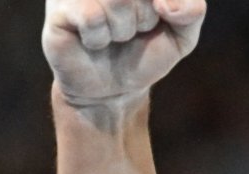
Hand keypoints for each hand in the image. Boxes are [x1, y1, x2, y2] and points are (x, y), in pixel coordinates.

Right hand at [43, 0, 205, 105]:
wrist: (113, 89)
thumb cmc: (145, 53)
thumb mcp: (182, 35)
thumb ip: (191, 10)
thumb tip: (165, 4)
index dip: (162, 5)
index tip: (161, 16)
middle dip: (146, 17)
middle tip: (135, 29)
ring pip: (117, 0)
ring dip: (123, 29)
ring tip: (113, 36)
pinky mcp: (58, 7)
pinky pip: (91, 17)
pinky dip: (100, 38)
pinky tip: (93, 41)